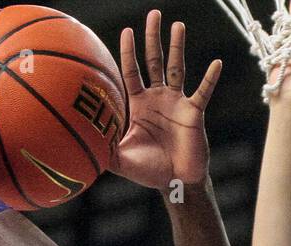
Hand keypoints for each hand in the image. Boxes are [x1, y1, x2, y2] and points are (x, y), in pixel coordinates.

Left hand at [112, 11, 221, 189]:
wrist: (176, 183)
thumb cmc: (149, 172)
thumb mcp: (119, 159)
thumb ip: (101, 150)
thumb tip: (74, 147)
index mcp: (139, 104)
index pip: (132, 71)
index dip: (129, 52)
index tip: (127, 31)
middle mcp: (158, 98)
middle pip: (154, 60)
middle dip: (152, 37)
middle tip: (153, 14)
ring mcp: (177, 103)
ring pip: (176, 68)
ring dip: (177, 46)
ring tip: (178, 25)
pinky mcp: (194, 113)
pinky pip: (203, 92)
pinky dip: (210, 78)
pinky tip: (217, 63)